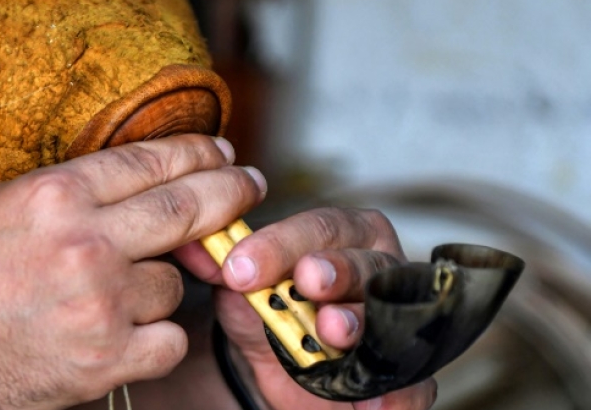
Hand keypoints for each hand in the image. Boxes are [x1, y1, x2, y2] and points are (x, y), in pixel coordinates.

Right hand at [0, 134, 266, 409]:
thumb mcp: (0, 206)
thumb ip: (71, 189)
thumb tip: (139, 177)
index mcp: (54, 196)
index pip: (150, 162)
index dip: (196, 152)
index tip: (220, 151)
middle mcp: (84, 245)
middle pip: (187, 208)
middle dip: (230, 190)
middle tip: (251, 182)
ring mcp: (99, 305)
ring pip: (174, 283)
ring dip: (160, 284)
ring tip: (114, 292)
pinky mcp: (107, 361)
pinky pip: (169, 339)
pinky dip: (156, 335)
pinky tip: (125, 332)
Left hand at [174, 208, 437, 409]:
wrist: (280, 368)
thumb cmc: (270, 311)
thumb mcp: (242, 290)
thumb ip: (228, 270)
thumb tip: (205, 251)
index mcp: (343, 234)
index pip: (319, 227)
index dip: (280, 244)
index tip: (240, 268)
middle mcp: (380, 267)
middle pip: (363, 264)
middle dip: (334, 271)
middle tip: (305, 281)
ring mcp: (401, 319)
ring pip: (390, 316)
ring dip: (360, 322)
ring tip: (331, 331)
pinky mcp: (410, 374)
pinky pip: (414, 382)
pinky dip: (396, 393)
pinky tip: (369, 400)